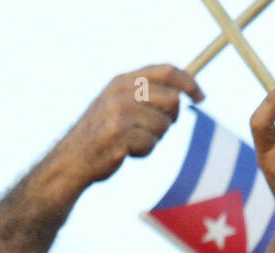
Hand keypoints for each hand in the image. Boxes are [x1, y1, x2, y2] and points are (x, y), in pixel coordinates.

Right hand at [48, 64, 202, 191]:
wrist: (73, 160)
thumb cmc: (102, 134)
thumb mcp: (119, 103)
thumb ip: (145, 94)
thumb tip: (182, 93)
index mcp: (123, 80)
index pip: (166, 71)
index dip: (189, 82)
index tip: (201, 97)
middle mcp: (121, 92)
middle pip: (171, 100)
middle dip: (171, 119)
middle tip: (155, 130)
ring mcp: (120, 113)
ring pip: (163, 124)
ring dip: (155, 138)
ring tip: (134, 141)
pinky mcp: (120, 135)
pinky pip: (151, 143)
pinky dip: (144, 151)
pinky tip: (128, 152)